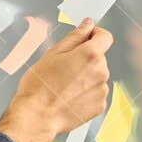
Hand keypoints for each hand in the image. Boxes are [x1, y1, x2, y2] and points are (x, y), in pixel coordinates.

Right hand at [0, 19, 112, 141]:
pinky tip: (69, 98)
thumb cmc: (40, 86)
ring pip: (97, 77)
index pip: (105, 36)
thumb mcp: (53, 53)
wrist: (37, 117)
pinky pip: (95, 94)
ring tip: (64, 86)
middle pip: (99, 58)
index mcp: (91, 54)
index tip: (86, 38)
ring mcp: (102, 90)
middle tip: (64, 69)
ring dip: (85, 78)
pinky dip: (86, 94)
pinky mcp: (99, 106)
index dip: (95, 35)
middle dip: (85, 59)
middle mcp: (102, 71)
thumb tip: (87, 25)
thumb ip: (75, 36)